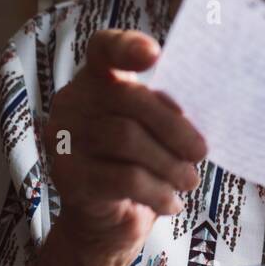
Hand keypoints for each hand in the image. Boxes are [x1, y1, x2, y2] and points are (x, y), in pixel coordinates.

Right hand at [41, 29, 207, 265]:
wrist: (107, 220)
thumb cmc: (141, 163)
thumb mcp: (155, 131)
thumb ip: (166, 110)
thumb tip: (200, 111)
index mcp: (98, 78)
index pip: (104, 48)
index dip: (127, 46)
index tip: (154, 54)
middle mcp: (72, 101)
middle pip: (129, 99)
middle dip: (175, 128)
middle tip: (201, 152)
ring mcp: (63, 137)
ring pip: (127, 139)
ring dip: (169, 164)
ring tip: (189, 180)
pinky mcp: (66, 175)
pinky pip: (124, 178)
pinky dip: (157, 191)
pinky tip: (172, 202)